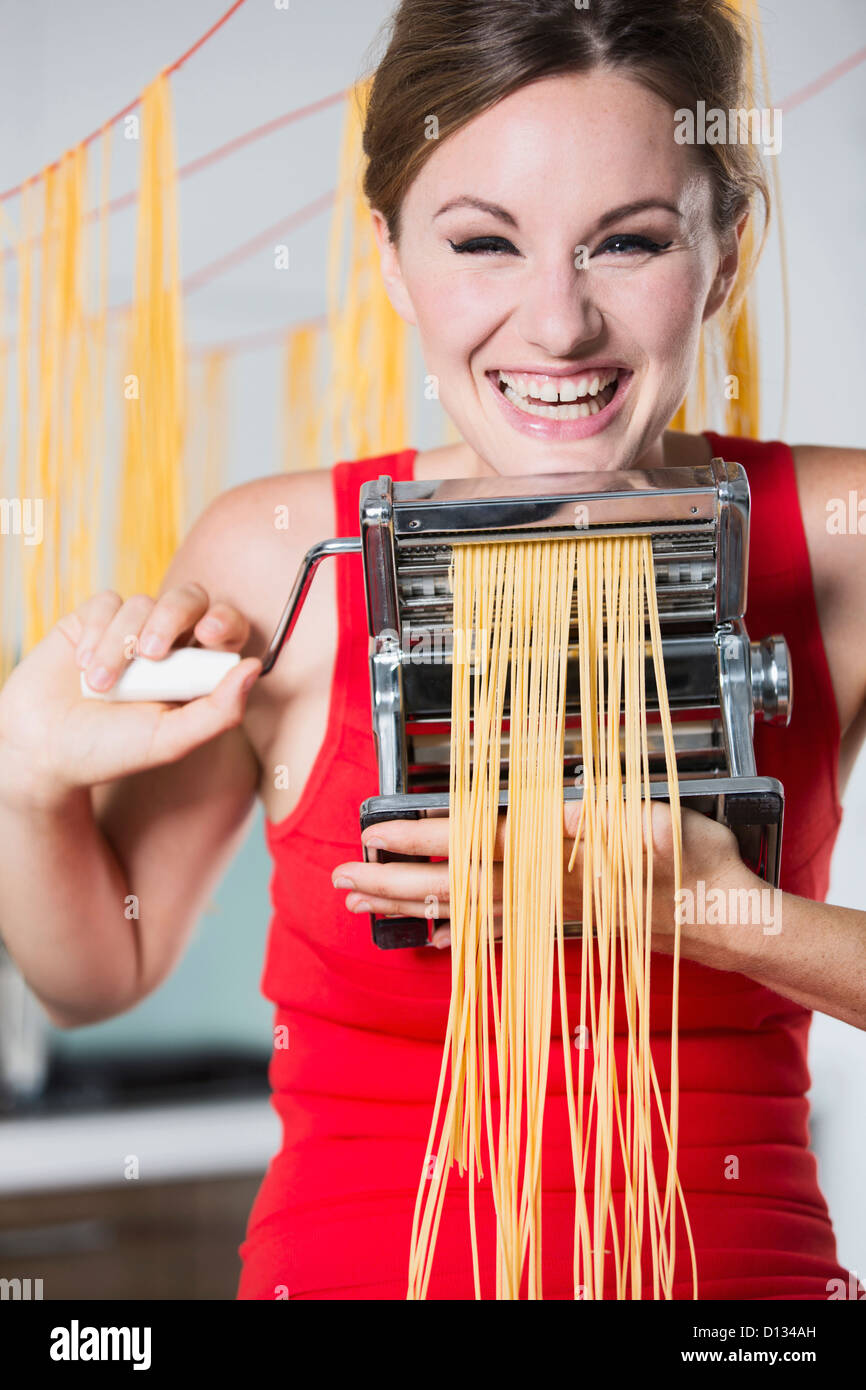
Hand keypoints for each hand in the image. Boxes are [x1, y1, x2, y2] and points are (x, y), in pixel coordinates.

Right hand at [0, 585, 261, 809]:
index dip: (224, 620)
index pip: (225, 627)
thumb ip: (218, 711)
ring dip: (121, 645)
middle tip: (151, 654)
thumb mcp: (170, 740)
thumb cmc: (110, 750)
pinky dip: (97, 634)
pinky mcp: (93, 618)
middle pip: (189, 598)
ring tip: (101, 687)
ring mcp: (130, 627)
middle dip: (172, 617)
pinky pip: (107, 602)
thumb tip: (253, 667)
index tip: (210, 634)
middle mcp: (168, 643)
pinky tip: (83, 666)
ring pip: (143, 603)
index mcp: (195, 669)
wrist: (43, 749)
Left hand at [332, 800, 752, 952]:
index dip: (424, 838)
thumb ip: (622, 821)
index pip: (475, 843)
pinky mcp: (556, 919)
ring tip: (364, 904)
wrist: (724, 919)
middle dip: (393, 882)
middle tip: (341, 881)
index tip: (378, 834)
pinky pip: (494, 928)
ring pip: (462, 907)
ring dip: (411, 904)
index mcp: (558, 856)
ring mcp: (545, 908)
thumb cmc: (699, 864)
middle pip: (452, 885)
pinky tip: (432, 934)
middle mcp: (541, 888)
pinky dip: (457, 929)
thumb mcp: (671, 827)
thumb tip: (578, 812)